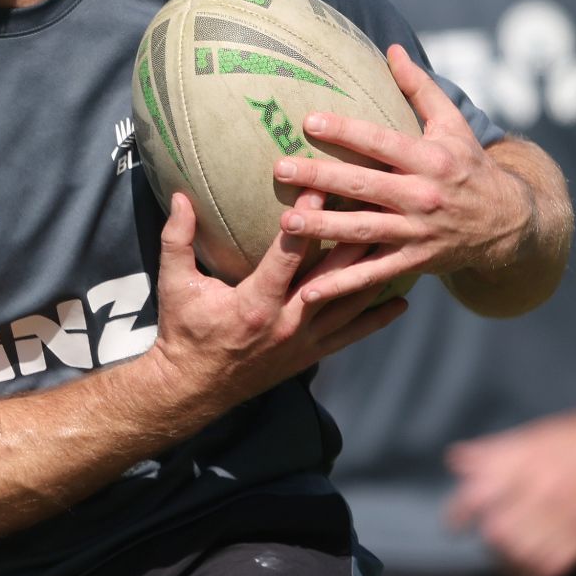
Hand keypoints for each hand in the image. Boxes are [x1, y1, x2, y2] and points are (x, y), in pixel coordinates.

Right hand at [152, 190, 407, 409]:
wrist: (193, 389)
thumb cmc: (184, 332)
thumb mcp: (174, 284)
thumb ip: (177, 239)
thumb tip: (179, 196)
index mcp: (256, 303)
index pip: (288, 254)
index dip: (306, 220)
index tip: (322, 186)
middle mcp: (287, 323)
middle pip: (332, 275)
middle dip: (354, 238)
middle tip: (375, 206)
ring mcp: (303, 341)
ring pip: (349, 303)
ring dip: (374, 273)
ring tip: (399, 244)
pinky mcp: (310, 355)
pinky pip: (351, 335)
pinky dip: (377, 319)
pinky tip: (401, 301)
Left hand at [270, 45, 532, 305]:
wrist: (508, 224)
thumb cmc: (471, 165)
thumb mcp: (453, 124)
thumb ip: (420, 88)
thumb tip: (391, 48)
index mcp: (431, 159)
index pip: (381, 142)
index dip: (346, 132)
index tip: (308, 121)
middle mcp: (424, 196)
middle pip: (364, 186)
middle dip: (320, 179)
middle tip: (280, 170)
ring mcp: (419, 232)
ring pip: (363, 231)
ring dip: (323, 231)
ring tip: (284, 225)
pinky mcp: (415, 262)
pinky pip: (373, 274)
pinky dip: (342, 286)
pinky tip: (307, 290)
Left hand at [444, 406, 575, 575]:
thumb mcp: (532, 434)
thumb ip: (493, 450)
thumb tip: (455, 459)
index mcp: (527, 462)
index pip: (480, 494)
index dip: (459, 512)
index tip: (454, 523)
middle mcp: (544, 491)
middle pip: (498, 530)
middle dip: (484, 535)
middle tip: (484, 533)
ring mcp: (566, 517)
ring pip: (521, 554)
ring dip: (502, 558)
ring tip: (499, 553)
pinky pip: (547, 568)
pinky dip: (526, 575)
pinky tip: (518, 569)